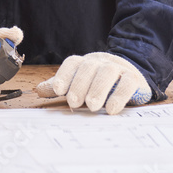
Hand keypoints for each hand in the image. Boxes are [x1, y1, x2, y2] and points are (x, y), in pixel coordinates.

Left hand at [35, 52, 151, 113]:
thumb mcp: (78, 83)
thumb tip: (38, 90)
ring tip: (91, 106)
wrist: (132, 75)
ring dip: (97, 89)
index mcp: (84, 63)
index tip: (57, 90)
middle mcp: (100, 62)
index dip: (64, 74)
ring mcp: (118, 68)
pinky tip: (111, 109)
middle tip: (74, 102)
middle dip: (79, 85)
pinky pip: (127, 83)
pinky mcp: (133, 78)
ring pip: (107, 72)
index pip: (72, 63)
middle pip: (88, 67)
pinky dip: (119, 96)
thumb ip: (60, 86)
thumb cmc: (98, 82)